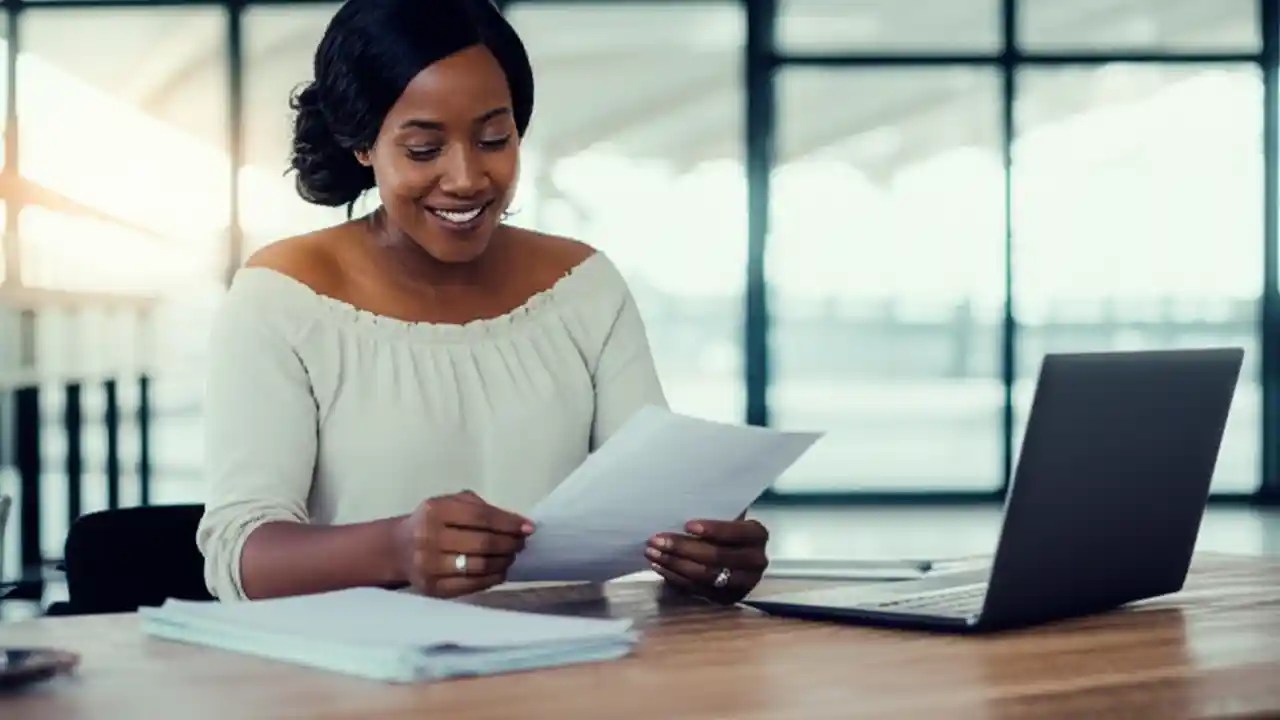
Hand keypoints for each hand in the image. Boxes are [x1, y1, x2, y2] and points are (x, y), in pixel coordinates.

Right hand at [394, 490, 533, 597]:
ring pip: (479, 566)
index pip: (481, 517)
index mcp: (435, 511)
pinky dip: (492, 578)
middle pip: (483, 543)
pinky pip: (471, 585)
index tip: (528, 527)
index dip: (509, 523)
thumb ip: (479, 508)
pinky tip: (499, 571)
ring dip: (503, 561)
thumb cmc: (432, 522)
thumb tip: (517, 523)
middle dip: (509, 543)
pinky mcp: (433, 588)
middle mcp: (429, 538)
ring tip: (511, 556)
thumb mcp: (450, 503)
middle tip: (521, 543)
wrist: (398, 549)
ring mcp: (429, 566)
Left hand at [646, 518, 769, 603]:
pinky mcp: (728, 598)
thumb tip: (680, 508)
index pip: (735, 533)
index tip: (687, 525)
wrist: (741, 554)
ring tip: (652, 553)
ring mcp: (743, 583)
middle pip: (716, 557)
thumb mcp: (728, 515)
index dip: (712, 529)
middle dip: (682, 548)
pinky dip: (676, 577)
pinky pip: (698, 589)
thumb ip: (714, 513)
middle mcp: (756, 561)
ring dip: (674, 564)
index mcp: (757, 535)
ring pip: (705, 575)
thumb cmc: (727, 528)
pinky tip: (660, 566)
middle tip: (656, 540)